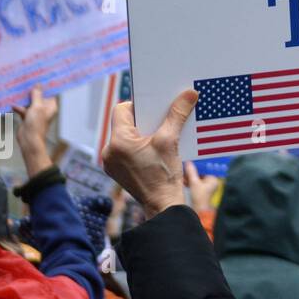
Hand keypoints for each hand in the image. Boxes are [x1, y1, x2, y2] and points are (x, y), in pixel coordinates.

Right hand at [13, 86, 57, 174]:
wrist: (28, 140)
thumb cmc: (36, 124)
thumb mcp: (37, 107)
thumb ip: (37, 96)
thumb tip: (38, 85)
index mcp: (50, 106)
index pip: (50, 93)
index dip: (46, 85)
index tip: (41, 76)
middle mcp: (44, 108)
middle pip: (39, 96)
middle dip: (33, 90)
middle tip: (27, 80)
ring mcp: (35, 113)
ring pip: (30, 102)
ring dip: (24, 98)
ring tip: (18, 88)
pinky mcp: (27, 117)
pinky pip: (23, 109)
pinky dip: (18, 107)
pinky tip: (12, 103)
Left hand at [102, 91, 196, 219]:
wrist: (162, 205)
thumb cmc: (164, 175)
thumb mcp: (171, 140)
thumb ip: (177, 114)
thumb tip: (189, 93)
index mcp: (118, 142)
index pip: (122, 109)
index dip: (139, 104)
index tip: (155, 107)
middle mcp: (109, 151)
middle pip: (125, 123)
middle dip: (145, 119)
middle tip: (162, 119)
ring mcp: (112, 162)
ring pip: (127, 136)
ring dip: (143, 133)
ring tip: (160, 135)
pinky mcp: (117, 170)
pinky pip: (127, 149)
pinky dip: (140, 145)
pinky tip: (155, 149)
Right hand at [183, 161, 220, 212]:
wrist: (198, 211)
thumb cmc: (200, 198)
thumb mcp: (194, 183)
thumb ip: (191, 172)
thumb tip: (188, 163)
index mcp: (213, 179)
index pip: (206, 168)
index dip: (198, 165)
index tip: (191, 162)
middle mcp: (211, 182)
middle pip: (201, 173)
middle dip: (192, 171)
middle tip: (185, 167)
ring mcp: (207, 187)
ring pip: (198, 178)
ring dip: (190, 176)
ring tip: (183, 174)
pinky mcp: (201, 191)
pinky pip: (196, 183)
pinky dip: (190, 181)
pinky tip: (184, 180)